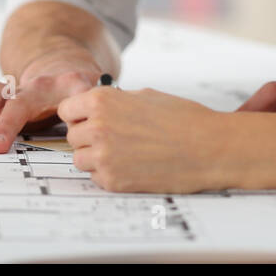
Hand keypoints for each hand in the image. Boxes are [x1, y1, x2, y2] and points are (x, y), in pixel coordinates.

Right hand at [0, 48, 101, 153]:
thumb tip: (82, 117)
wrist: (67, 70)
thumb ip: (88, 104)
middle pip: (0, 94)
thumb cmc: (79, 92)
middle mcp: (28, 85)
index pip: (25, 103)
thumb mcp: (91, 94)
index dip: (8, 124)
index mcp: (51, 87)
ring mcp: (10, 90)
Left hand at [58, 87, 225, 192]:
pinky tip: (133, 165)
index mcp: (103, 101)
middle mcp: (97, 127)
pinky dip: (110, 173)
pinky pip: (96, 177)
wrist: (208, 147)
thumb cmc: (184, 118)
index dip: (80, 114)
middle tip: (114, 138)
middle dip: (88, 136)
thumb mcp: (146, 95)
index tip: (90, 119)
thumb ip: (116, 100)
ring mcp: (103, 156)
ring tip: (124, 152)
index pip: (67, 109)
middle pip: (72, 135)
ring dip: (96, 156)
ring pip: (80, 159)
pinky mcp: (112, 181)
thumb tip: (98, 106)